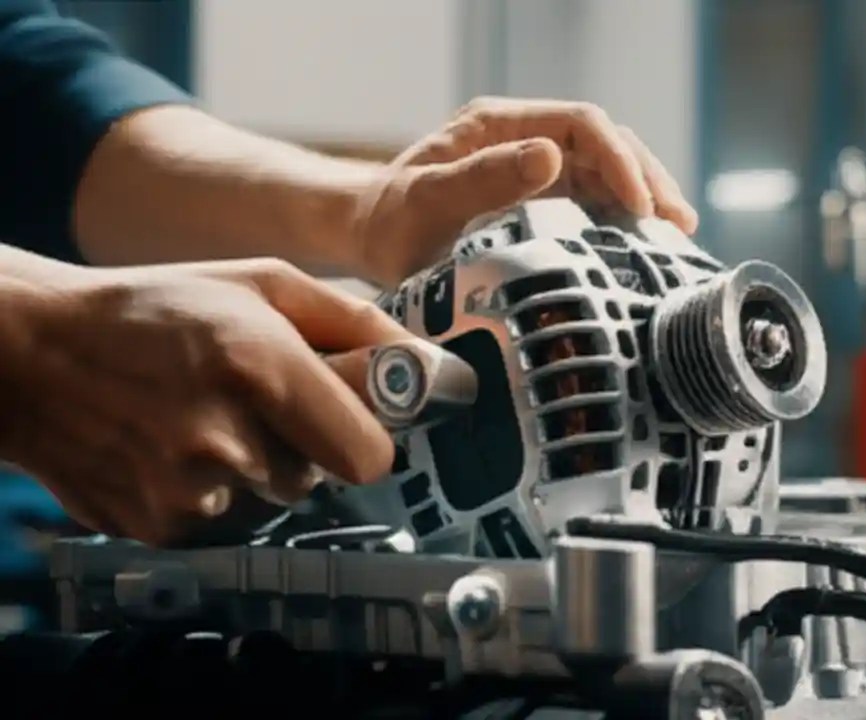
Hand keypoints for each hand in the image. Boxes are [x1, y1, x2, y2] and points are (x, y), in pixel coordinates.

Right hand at [0, 258, 418, 545]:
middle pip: (320, 477)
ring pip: (273, 502)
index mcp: (263, 369)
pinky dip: (213, 493)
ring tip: (203, 418)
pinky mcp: (160, 530)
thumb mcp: (266, 285)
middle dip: (302, 442)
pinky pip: (226, 523)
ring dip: (255, 469)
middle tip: (250, 400)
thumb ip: (357, 325)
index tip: (349, 417)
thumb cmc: (158, 309)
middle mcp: (229, 440)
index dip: (364, 436)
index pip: (370, 456)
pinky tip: (173, 447)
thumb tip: (427, 362)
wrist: (34, 354)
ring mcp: (190, 494)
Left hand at [351, 97, 698, 286]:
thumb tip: (551, 155)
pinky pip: (594, 204)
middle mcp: (524, 141)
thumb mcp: (427, 201)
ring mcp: (535, 173)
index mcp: (500, 124)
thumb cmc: (388, 222)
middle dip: (646, 179)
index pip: (580, 123)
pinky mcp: (540, 205)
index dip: (619, 158)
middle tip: (675, 222)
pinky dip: (624, 223)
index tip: (638, 204)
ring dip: (644, 200)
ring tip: (675, 236)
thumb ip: (483, 178)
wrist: (366, 242)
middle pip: (607, 144)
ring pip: (608, 173)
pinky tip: (646, 249)